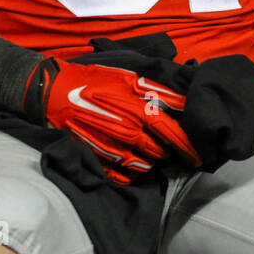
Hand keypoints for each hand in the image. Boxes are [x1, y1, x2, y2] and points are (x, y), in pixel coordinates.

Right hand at [23, 57, 200, 184]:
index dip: (188, 145)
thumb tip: (183, 101)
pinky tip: (135, 163)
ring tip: (154, 153)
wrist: (54, 93)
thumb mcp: (129, 78)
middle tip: (174, 149)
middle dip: (170, 152)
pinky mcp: (97, 159)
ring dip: (153, 161)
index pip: (172, 132)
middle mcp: (127, 132)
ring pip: (144, 165)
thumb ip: (158, 91)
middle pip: (160, 152)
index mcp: (137, 110)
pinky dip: (133, 172)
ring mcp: (111, 149)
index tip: (200, 153)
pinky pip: (123, 175)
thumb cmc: (93, 81)